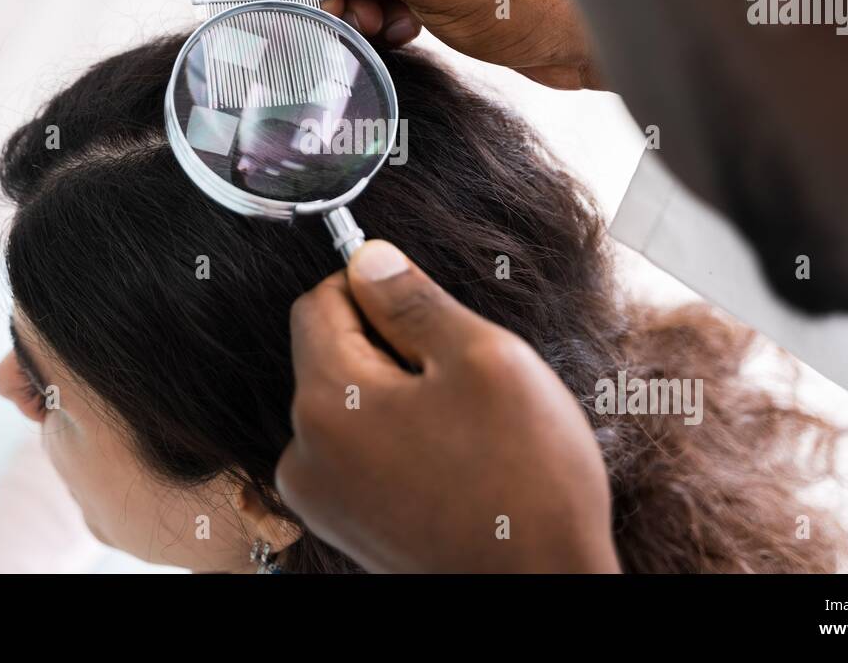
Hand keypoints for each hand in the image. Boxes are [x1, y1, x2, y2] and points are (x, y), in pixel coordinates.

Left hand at [278, 240, 619, 572]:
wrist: (542, 589)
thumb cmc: (525, 482)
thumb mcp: (483, 358)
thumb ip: (414, 300)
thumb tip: (369, 258)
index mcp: (327, 403)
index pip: (318, 303)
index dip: (373, 290)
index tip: (425, 310)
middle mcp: (305, 454)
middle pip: (332, 355)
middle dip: (394, 350)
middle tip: (462, 382)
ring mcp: (322, 498)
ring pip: (351, 404)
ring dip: (400, 397)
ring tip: (464, 431)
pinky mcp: (347, 525)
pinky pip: (360, 451)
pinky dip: (399, 440)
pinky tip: (452, 462)